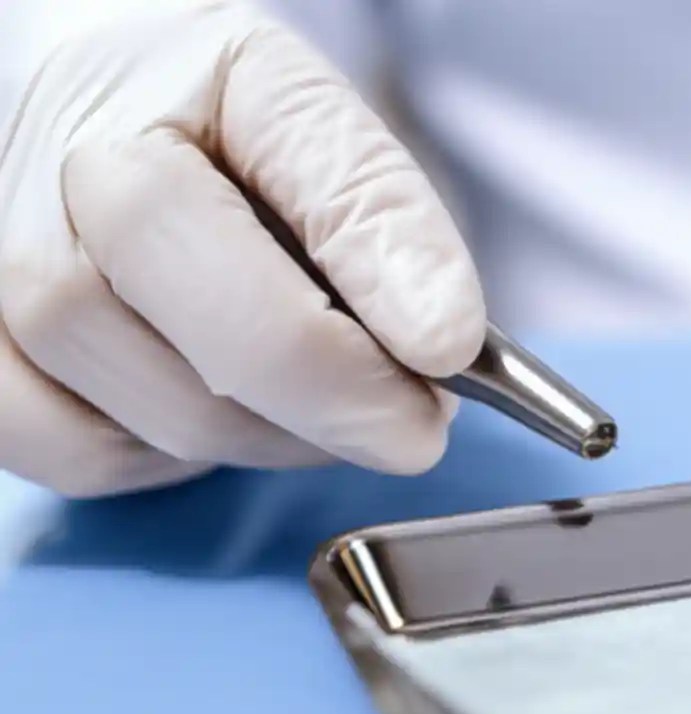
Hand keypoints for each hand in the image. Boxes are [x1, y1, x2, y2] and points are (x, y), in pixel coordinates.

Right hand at [0, 0, 485, 495]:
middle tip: (411, 421)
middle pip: (208, 328)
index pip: (299, 182)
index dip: (383, 280)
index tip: (453, 352)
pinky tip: (210, 409)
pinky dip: (168, 461)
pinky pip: (81, 457)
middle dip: (332, 399)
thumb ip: (381, 221)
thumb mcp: (317, 135)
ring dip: (267, 437)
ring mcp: (4, 267)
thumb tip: (445, 341)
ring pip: (149, 415)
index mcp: (187, 83)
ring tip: (314, 398)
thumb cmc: (219, 134)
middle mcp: (72, 169)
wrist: (104, 124)